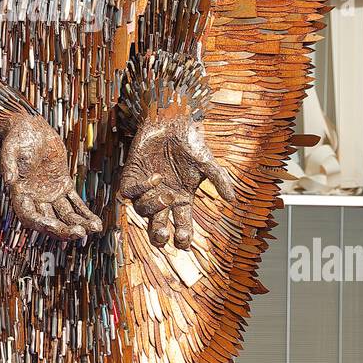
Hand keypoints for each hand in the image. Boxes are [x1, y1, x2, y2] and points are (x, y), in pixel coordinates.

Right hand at [0, 111, 102, 241]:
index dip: (42, 224)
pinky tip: (95, 222)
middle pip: (50, 221)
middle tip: (80, 233)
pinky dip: (85, 212)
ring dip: (79, 224)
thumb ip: (9, 165)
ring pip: (65, 215)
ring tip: (94, 229)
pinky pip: (75, 203)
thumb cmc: (17, 137)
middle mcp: (35, 198)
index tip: (55, 226)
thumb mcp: (10, 149)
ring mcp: (50, 194)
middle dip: (64, 229)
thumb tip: (8, 181)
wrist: (30, 127)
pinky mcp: (63, 185)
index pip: (30, 216)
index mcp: (20, 194)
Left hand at [118, 111, 234, 248]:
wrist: (171, 121)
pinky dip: (141, 189)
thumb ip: (219, 180)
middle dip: (158, 235)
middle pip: (157, 226)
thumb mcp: (207, 162)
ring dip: (153, 207)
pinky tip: (155, 178)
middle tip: (163, 233)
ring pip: (143, 211)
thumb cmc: (190, 141)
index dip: (182, 237)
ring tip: (166, 195)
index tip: (183, 240)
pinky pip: (130, 192)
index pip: (182, 226)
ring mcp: (147, 188)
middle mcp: (163, 198)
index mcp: (182, 200)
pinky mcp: (133, 176)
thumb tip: (232, 199)